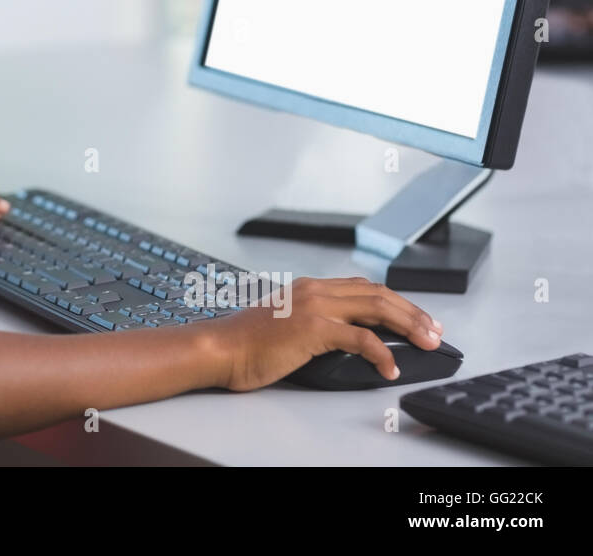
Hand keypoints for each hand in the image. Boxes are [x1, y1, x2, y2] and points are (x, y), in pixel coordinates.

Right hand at [205, 276, 444, 390]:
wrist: (221, 348)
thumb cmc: (246, 343)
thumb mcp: (285, 322)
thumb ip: (312, 321)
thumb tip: (343, 337)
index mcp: (310, 288)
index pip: (364, 288)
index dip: (396, 302)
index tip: (416, 318)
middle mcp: (316, 291)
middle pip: (378, 293)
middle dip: (412, 312)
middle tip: (434, 330)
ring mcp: (315, 307)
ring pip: (377, 309)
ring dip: (408, 326)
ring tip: (427, 343)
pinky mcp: (314, 329)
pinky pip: (361, 339)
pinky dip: (382, 354)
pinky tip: (390, 368)